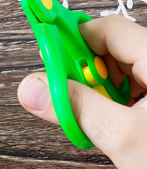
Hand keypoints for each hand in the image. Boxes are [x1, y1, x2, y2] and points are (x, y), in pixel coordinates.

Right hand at [17, 15, 146, 168]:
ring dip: (104, 92)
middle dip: (87, 72)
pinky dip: (123, 106)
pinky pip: (143, 93)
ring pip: (130, 73)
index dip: (73, 41)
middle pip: (118, 50)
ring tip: (96, 121)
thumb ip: (74, 106)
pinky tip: (118, 130)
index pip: (109, 29)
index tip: (47, 60)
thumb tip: (32, 87)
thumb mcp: (123, 139)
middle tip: (68, 98)